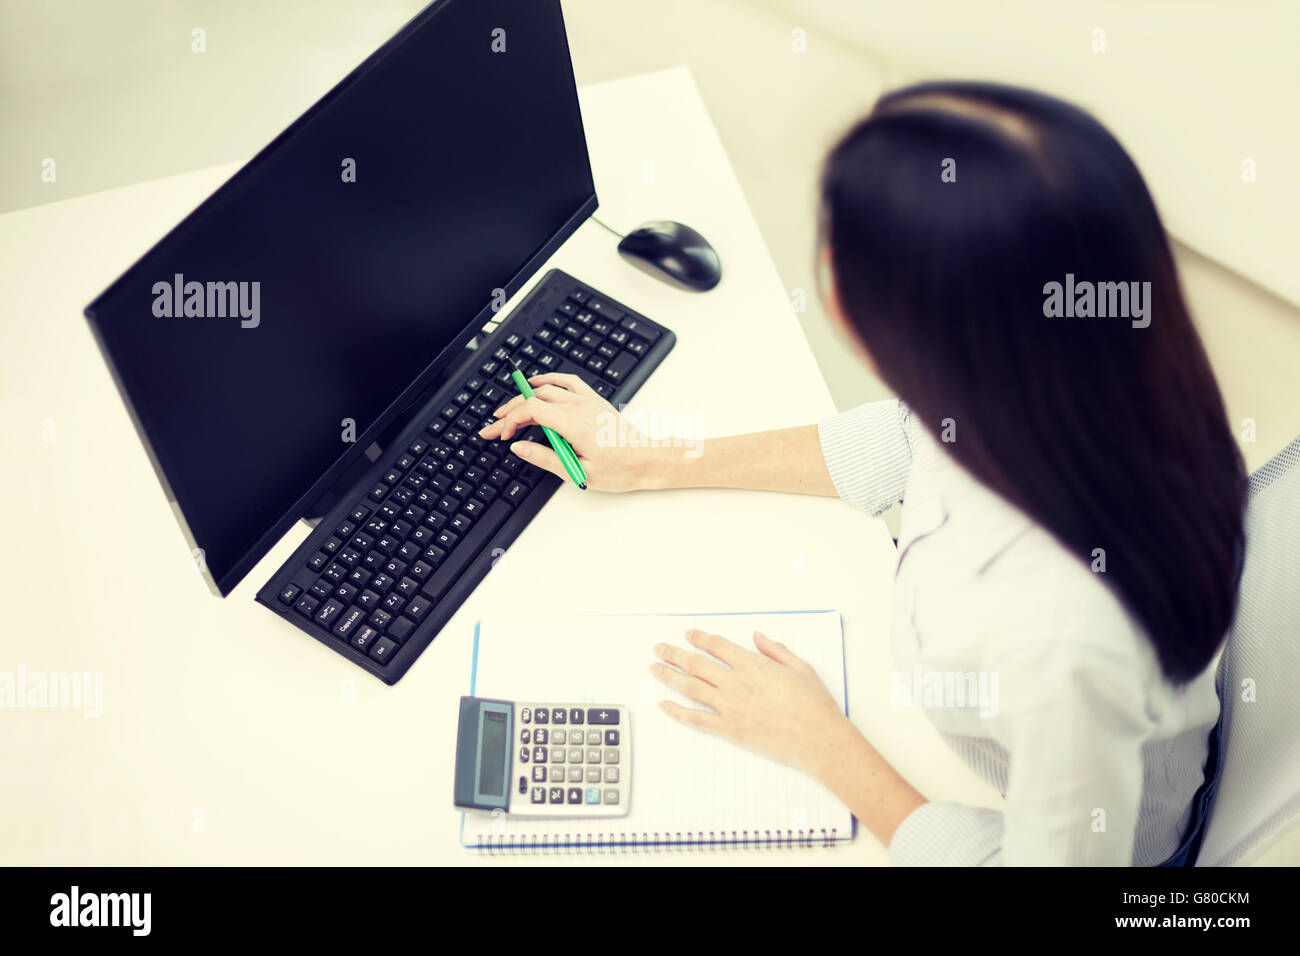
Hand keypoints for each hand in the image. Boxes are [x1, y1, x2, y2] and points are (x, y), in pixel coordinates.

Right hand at [477, 373, 664, 491]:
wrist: (647, 459)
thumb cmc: (620, 470)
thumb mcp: (579, 473)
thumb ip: (545, 458)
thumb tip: (518, 447)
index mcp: (575, 426)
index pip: (532, 411)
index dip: (511, 421)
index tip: (501, 436)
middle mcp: (580, 408)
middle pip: (534, 400)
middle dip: (509, 412)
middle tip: (492, 427)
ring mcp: (588, 401)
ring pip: (547, 390)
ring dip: (523, 397)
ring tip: (507, 411)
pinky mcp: (594, 401)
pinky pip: (568, 381)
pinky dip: (548, 379)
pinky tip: (535, 383)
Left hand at [650, 629, 850, 777]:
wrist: (819, 740)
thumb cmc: (814, 705)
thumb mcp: (800, 668)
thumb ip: (775, 650)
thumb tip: (756, 637)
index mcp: (753, 665)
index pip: (717, 646)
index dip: (699, 638)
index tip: (688, 635)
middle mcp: (736, 683)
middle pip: (696, 664)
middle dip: (674, 654)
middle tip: (659, 649)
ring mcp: (730, 708)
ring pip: (691, 688)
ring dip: (669, 677)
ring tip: (654, 669)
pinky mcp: (730, 730)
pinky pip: (696, 719)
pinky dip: (677, 712)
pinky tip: (664, 705)